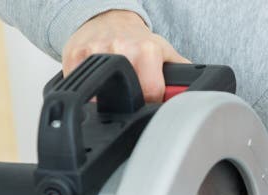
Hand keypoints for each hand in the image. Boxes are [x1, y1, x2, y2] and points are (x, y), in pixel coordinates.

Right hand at [62, 9, 189, 101]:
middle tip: (131, 96)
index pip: (151, 94)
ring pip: (100, 96)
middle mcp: (120, 49)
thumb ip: (180, 74)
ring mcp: (95, 51)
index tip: (150, 104)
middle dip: (130, 103)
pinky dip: (87, 92)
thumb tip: (194, 95)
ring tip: (114, 87)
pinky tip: (96, 83)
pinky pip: (79, 86)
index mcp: (146, 50)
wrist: (109, 18)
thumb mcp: (165, 52)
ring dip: (107, 98)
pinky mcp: (73, 55)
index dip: (152, 104)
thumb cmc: (138, 39)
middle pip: (126, 97)